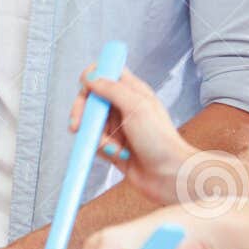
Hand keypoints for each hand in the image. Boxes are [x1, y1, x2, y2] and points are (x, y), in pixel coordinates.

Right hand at [71, 67, 199, 206]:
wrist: (169, 175)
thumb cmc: (161, 140)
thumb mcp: (136, 107)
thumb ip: (112, 89)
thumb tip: (90, 76)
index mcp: (132, 91)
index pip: (107, 72)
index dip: (92, 77)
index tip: (85, 88)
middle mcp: (123, 106)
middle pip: (91, 99)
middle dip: (83, 113)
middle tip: (78, 125)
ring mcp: (117, 127)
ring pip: (91, 123)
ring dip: (97, 136)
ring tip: (113, 146)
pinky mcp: (112, 146)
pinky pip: (94, 143)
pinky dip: (101, 149)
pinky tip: (116, 154)